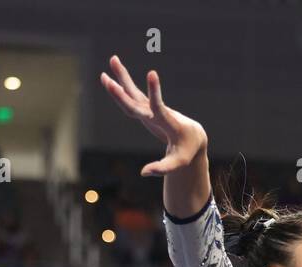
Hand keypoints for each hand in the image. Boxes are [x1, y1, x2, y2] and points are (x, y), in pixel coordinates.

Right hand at [100, 55, 207, 176]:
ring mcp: (151, 109)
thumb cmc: (186, 151)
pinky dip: (122, 86)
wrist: (193, 137)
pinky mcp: (147, 109)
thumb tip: (143, 173)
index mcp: (167, 121)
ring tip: (113, 59)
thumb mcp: (177, 163)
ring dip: (123, 77)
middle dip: (122, 91)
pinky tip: (111, 77)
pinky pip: (132, 95)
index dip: (155, 92)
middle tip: (108, 78)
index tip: (152, 74)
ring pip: (133, 92)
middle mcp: (157, 112)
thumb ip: (162, 168)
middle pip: (137, 101)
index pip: (158, 106)